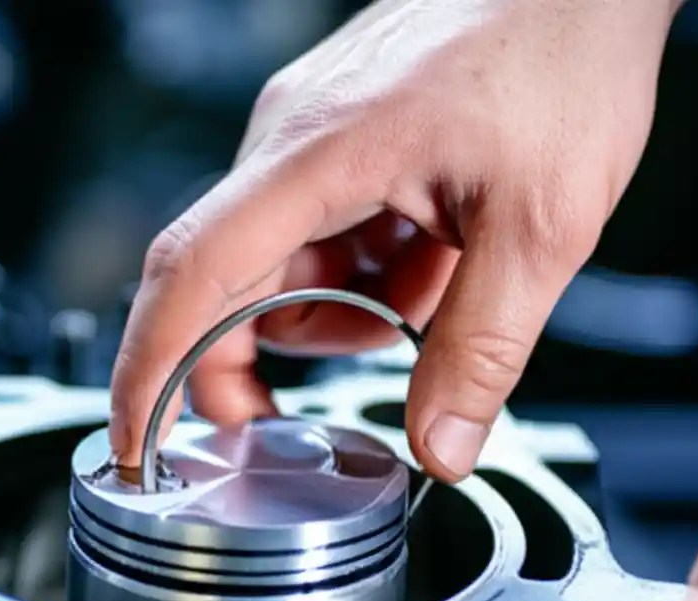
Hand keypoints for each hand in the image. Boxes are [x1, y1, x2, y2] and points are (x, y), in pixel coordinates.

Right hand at [109, 0, 679, 478]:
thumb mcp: (539, 227)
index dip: (149, 372)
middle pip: (226, 284)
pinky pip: (325, 235)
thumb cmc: (563, 55)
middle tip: (297, 422)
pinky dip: (371, 271)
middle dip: (262, 361)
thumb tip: (437, 447)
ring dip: (345, 310)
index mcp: (317, 154)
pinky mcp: (341, 140)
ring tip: (432, 286)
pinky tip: (435, 254)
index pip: (192, 273)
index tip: (134, 448)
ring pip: (286, 268)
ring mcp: (312, 139)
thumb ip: (480, 348)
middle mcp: (292, 143)